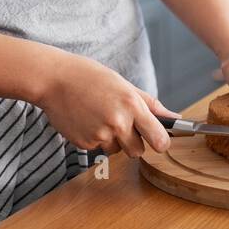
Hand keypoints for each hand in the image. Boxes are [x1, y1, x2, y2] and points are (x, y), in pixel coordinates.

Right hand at [38, 52, 177, 155]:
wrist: (54, 79)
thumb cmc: (91, 77)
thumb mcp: (124, 84)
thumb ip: (150, 105)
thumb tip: (174, 118)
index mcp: (132, 105)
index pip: (159, 139)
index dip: (161, 142)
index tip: (159, 140)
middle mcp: (118, 122)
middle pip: (138, 151)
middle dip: (133, 142)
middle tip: (121, 124)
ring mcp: (100, 135)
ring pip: (116, 151)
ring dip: (112, 140)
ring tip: (99, 117)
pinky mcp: (84, 143)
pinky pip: (98, 149)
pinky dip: (94, 138)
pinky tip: (86, 120)